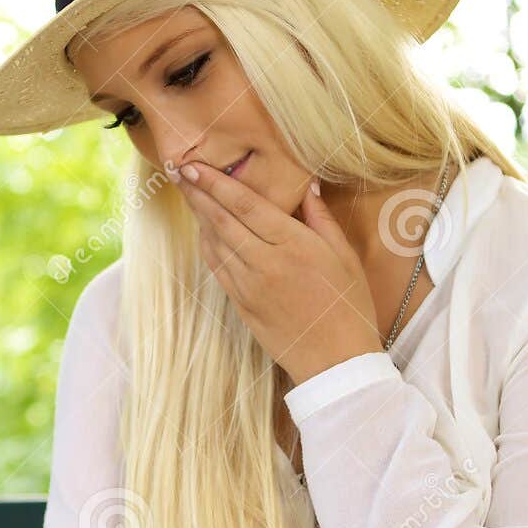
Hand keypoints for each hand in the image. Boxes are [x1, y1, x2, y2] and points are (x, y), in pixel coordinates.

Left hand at [177, 160, 383, 385]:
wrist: (336, 362)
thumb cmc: (349, 308)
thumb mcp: (345, 256)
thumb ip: (320, 219)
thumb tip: (306, 187)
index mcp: (293, 245)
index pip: (245, 205)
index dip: (216, 184)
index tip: (195, 165)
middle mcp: (265, 263)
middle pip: (222, 220)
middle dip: (198, 193)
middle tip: (179, 170)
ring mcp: (249, 286)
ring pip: (215, 244)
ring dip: (199, 217)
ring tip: (188, 194)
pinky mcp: (242, 305)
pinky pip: (218, 268)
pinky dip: (208, 246)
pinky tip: (204, 231)